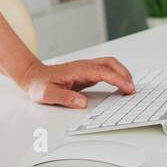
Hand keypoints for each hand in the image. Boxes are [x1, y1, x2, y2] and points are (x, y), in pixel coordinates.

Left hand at [17, 56, 134, 108]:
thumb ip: (65, 98)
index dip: (117, 79)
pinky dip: (116, 76)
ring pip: (109, 65)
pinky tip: (120, 85)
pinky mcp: (86, 73)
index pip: (102, 72)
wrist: (33, 76)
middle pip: (110, 63)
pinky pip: (105, 71)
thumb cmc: (39, 85)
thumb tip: (83, 103)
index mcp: (76, 70)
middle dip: (124, 74)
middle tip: (133, 90)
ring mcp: (86, 68)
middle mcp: (83, 66)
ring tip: (130, 88)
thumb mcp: (48, 94)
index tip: (128, 87)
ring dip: (122, 74)